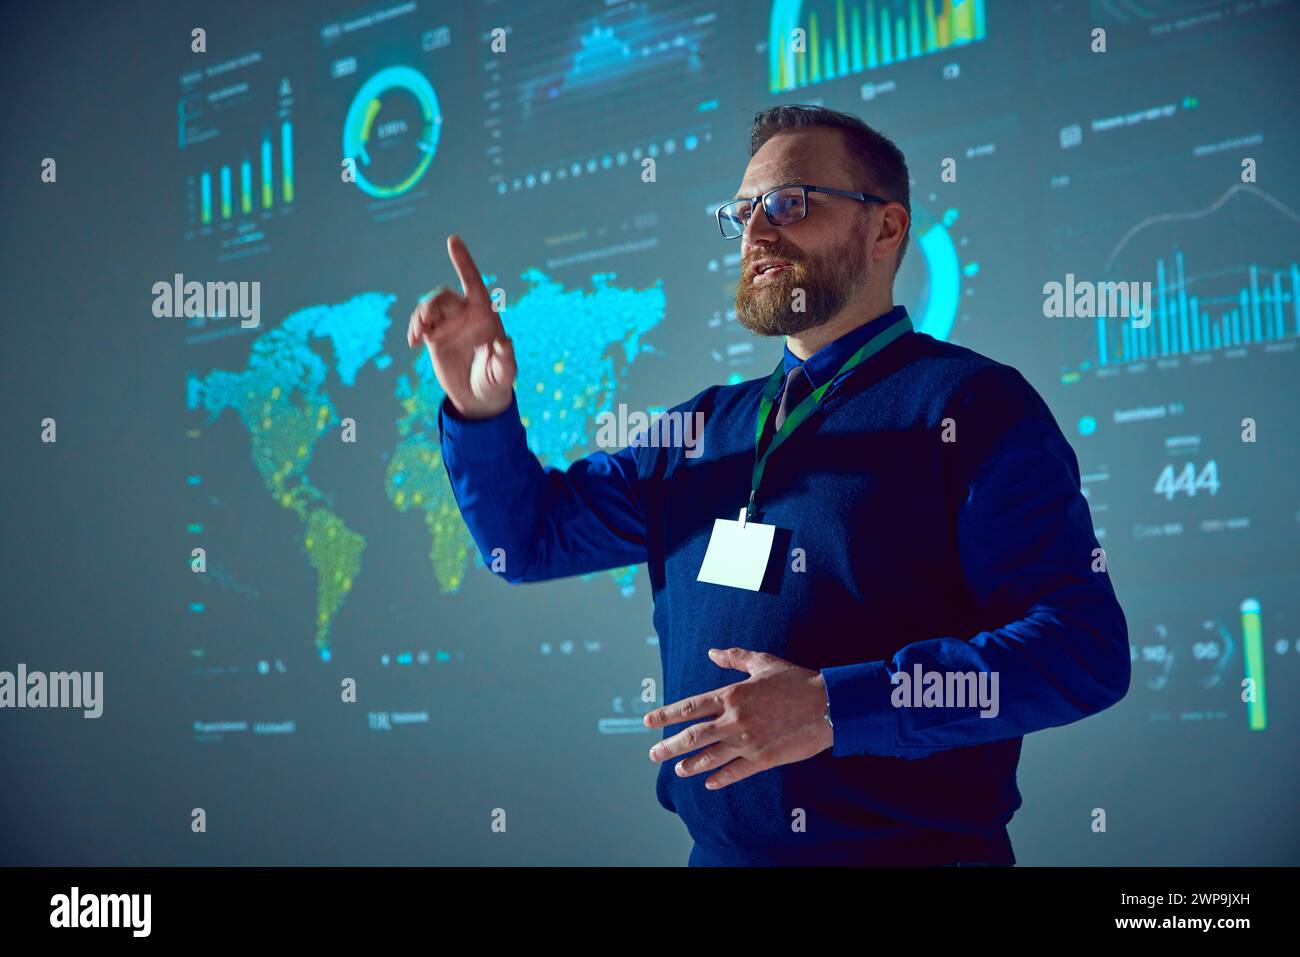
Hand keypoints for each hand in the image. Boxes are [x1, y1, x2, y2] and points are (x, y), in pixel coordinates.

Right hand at [407, 234, 516, 418]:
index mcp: (485, 315)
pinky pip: (420, 322)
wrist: (479, 398)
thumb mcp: (505, 374)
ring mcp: (448, 324)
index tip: (452, 240)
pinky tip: (413, 342)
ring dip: (421, 315)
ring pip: (430, 305)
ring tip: (418, 334)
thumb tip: (505, 343)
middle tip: (426, 324)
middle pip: (445, 296)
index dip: (464, 261)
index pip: (474, 282)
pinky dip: (414, 327)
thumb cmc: (497, 383)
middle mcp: (465, 314)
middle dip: (433, 305)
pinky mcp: (434, 336)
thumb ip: (506, 359)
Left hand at [644, 647, 832, 789]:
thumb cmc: (795, 680)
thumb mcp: (763, 662)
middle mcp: (734, 720)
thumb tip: (712, 652)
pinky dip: (720, 778)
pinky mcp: (763, 759)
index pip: (690, 707)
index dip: (666, 716)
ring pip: (710, 758)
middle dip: (669, 746)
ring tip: (677, 770)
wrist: (828, 705)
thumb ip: (734, 658)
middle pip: (693, 736)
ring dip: (690, 765)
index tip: (648, 722)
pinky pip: (735, 772)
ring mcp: (747, 742)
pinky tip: (708, 784)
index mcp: (731, 695)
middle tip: (653, 755)